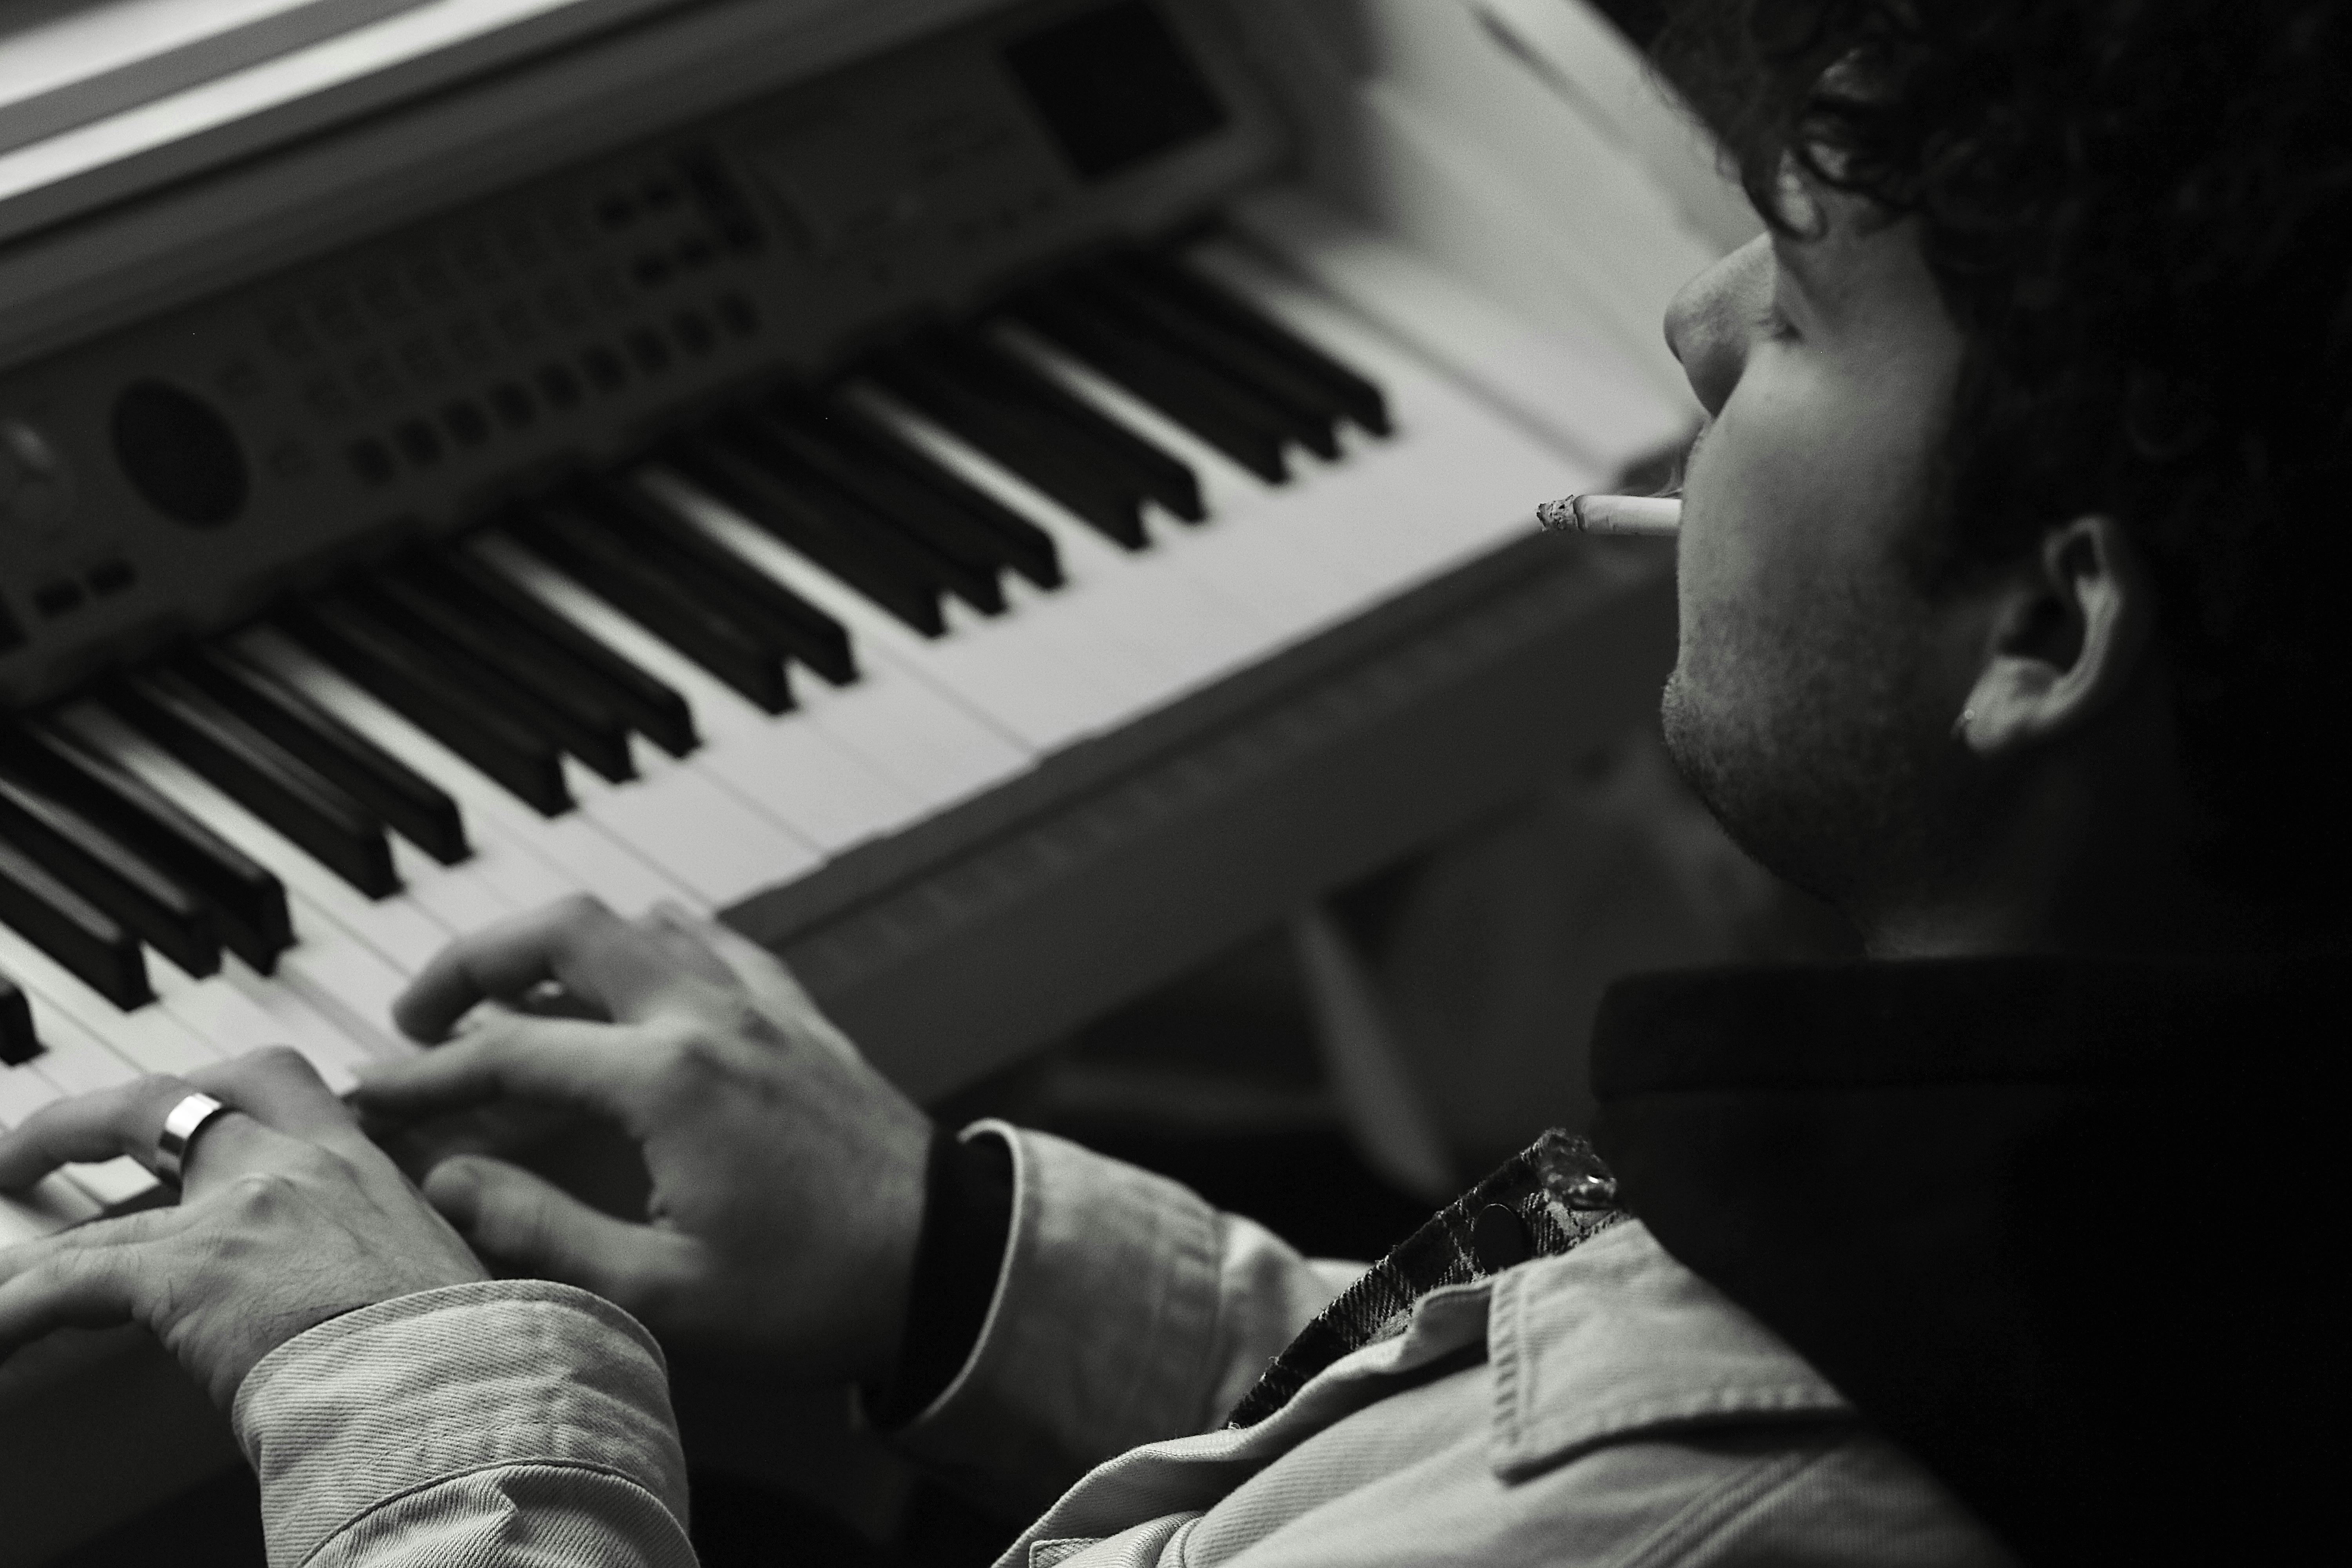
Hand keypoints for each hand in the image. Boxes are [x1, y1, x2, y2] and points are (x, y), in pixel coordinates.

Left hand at [0, 1048, 486, 1407]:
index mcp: (360, 1166)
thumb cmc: (468, 1349)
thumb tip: (375, 1289)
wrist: (463, 1378)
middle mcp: (298, 1165)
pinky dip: (13, 1310)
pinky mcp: (190, 1270)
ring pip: (103, 1219)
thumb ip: (395, 1256)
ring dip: (31, 1257)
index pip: (276, 1088)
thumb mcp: (443, 1271)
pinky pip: (67, 1281)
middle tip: (34, 1149)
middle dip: (88, 1120)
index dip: (216, 1090)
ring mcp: (241, 1211)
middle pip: (173, 1098)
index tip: (186, 1108)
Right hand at [351, 897, 933, 1386]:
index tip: (372, 1098)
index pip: (508, 1051)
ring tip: (509, 1006)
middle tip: (421, 1016)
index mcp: (667, 1079)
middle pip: (566, 930)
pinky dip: (651, 947)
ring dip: (561, 949)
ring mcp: (762, 1008)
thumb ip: (542, 1230)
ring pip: (638, 925)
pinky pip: (713, 944)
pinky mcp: (801, 1020)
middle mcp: (711, 1017)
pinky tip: (629, 985)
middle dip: (474, 958)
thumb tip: (449, 1180)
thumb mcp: (662, 1294)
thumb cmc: (815, 1293)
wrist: (948, 1268)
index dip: (424, 1075)